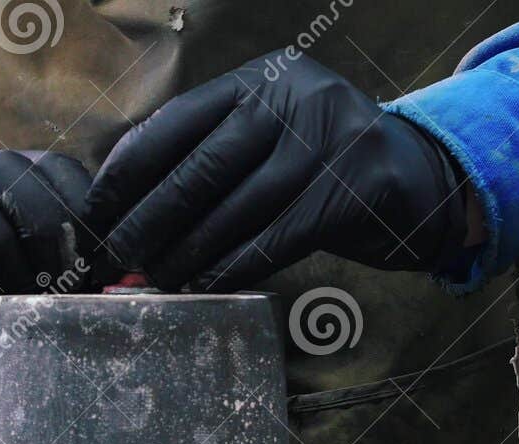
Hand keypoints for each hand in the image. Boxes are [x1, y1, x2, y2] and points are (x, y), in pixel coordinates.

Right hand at [0, 150, 95, 443]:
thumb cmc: (39, 306)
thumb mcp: (76, 280)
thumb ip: (97, 262)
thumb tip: (131, 274)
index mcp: (31, 174)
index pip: (57, 170)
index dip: (81, 218)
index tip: (101, 270)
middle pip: (7, 174)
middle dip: (41, 233)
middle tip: (63, 287)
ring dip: (2, 258)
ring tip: (27, 301)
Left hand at [87, 52, 472, 291]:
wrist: (424, 179)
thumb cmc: (325, 167)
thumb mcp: (272, 135)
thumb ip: (213, 152)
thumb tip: (127, 204)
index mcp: (260, 80)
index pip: (173, 123)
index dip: (127, 172)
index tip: (95, 212)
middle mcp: (291, 100)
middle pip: (199, 169)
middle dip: (148, 220)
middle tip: (115, 257)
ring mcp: (325, 142)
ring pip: (233, 210)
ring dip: (185, 254)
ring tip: (154, 280)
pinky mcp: (351, 190)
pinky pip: (273, 240)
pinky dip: (231, 269)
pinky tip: (203, 289)